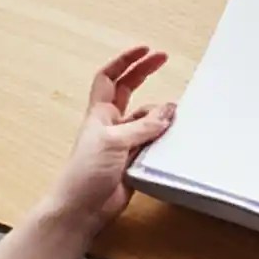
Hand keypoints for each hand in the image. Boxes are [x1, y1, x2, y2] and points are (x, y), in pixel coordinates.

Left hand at [46, 46, 175, 238]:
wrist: (81, 209)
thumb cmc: (85, 172)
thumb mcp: (114, 141)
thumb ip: (144, 125)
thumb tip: (169, 111)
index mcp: (100, 113)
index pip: (110, 77)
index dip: (125, 61)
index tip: (146, 50)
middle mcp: (112, 124)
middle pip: (129, 90)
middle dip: (145, 72)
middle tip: (164, 59)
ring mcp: (124, 142)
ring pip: (148, 118)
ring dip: (161, 113)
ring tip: (176, 115)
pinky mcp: (135, 160)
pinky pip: (155, 141)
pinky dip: (166, 137)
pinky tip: (176, 138)